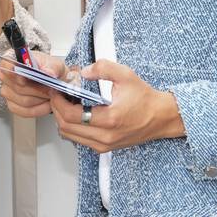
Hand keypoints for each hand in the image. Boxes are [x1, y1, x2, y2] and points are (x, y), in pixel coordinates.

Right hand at [0, 51, 66, 117]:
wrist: (53, 82)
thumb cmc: (50, 70)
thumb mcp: (55, 64)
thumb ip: (53, 67)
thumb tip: (48, 72)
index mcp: (13, 60)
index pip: (6, 64)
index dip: (15, 73)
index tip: (26, 77)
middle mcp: (6, 76)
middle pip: (18, 86)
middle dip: (38, 89)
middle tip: (51, 88)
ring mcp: (7, 92)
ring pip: (24, 100)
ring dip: (40, 99)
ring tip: (50, 95)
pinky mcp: (12, 106)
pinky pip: (25, 111)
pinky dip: (39, 109)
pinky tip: (46, 104)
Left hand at [50, 60, 183, 152]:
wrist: (161, 117)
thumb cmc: (145, 99)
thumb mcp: (126, 75)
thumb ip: (103, 68)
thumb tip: (83, 71)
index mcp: (109, 119)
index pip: (71, 115)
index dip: (58, 102)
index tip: (56, 90)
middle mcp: (105, 137)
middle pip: (66, 128)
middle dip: (56, 110)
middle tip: (57, 95)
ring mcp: (104, 145)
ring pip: (70, 136)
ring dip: (63, 119)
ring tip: (66, 103)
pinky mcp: (105, 148)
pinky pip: (79, 140)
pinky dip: (72, 127)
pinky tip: (77, 113)